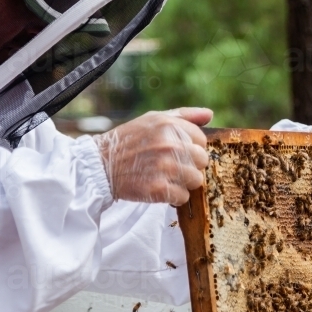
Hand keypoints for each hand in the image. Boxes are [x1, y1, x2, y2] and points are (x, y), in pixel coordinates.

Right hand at [93, 108, 211, 204]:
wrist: (101, 165)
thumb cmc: (130, 140)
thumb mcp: (153, 119)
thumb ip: (184, 116)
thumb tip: (209, 114)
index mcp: (170, 125)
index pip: (202, 141)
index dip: (191, 148)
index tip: (176, 151)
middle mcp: (170, 145)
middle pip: (202, 161)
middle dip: (189, 165)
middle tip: (169, 166)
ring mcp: (165, 168)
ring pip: (196, 181)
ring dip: (183, 182)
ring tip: (164, 177)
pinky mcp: (158, 189)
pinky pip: (183, 197)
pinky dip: (173, 197)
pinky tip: (159, 188)